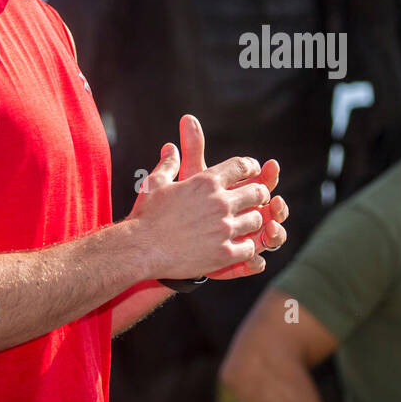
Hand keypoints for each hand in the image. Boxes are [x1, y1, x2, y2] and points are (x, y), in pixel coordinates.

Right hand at [128, 115, 285, 281]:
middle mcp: (220, 202)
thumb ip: (168, 164)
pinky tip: (241, 246)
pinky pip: (249, 248)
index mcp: (206, 182)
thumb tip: (170, 147)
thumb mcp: (155, 183)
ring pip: (257, 220)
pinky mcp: (224, 253)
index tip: (254, 171)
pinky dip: (248, 247)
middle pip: (257, 192)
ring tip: (249, 223)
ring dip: (254, 221)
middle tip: (258, 198)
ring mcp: (224, 229)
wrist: (140, 249)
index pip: (241, 167)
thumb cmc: (146, 215)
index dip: (251, 168)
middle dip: (260, 194)